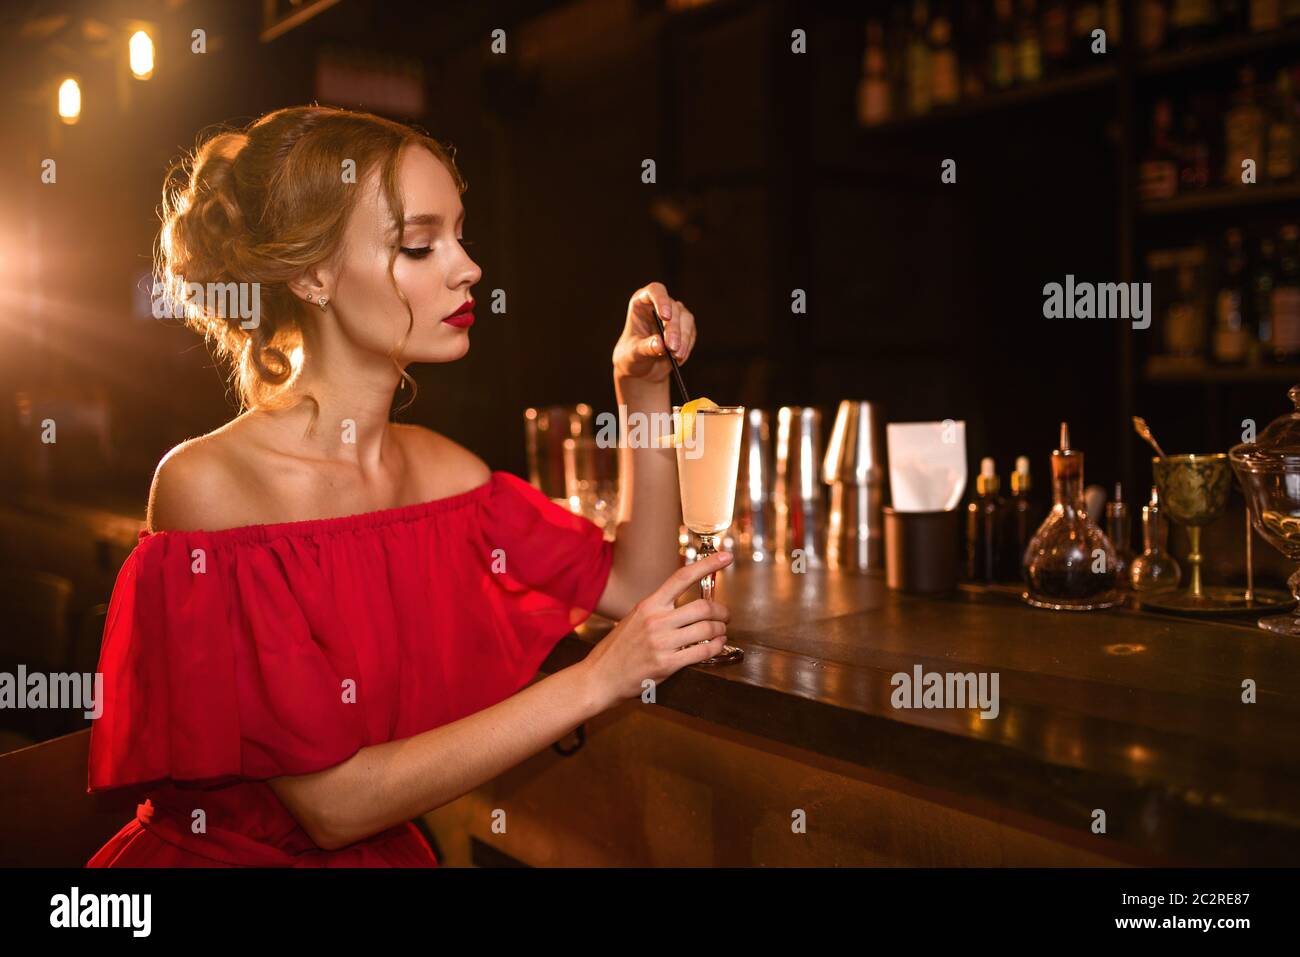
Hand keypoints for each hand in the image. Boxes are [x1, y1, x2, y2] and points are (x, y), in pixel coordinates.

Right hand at [581, 550, 732, 709]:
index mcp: (648, 605)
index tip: (725, 556)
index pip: (681, 577)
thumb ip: (657, 610)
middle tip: (726, 616)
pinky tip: (716, 645)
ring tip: (721, 632)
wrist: (600, 677)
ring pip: (707, 629)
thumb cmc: (618, 649)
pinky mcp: (666, 664)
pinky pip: (702, 652)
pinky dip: (716, 647)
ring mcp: (661, 642)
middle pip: (703, 607)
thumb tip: (683, 605)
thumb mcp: (634, 619)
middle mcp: (656, 620)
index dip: (706, 565)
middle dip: (722, 611)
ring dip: (721, 630)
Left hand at [611, 281, 696, 383]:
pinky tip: (679, 358)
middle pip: (673, 309)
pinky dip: (687, 346)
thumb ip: (645, 347)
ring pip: (686, 319)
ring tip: (676, 356)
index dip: (662, 300)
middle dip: (674, 329)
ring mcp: (674, 315)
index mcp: (642, 302)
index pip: (655, 291)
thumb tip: (660, 344)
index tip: (665, 317)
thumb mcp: (633, 353)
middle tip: (672, 348)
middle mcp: (659, 305)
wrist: (641, 367)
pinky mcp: (685, 328)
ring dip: (684, 339)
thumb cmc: (631, 355)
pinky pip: (691, 333)